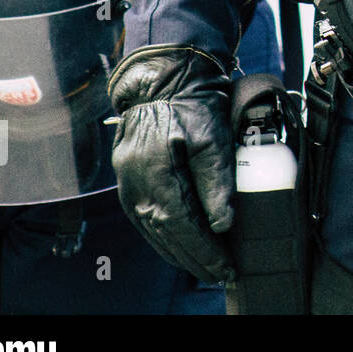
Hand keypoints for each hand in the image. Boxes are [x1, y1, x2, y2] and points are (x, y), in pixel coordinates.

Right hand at [108, 44, 236, 283]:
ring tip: (204, 266)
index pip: (180, 225)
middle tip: (220, 274)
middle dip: (194, 258)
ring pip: (153, 230)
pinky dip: (164, 236)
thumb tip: (222, 223)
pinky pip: (146, 218)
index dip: (203, 250)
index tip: (225, 265)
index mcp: (154, 172)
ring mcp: (127, 182)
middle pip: (164, 234)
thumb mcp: (213, 137)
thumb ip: (217, 182)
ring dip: (178, 252)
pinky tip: (180, 244)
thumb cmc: (191, 102)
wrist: (163, 78)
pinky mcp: (130, 179)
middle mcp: (134, 183)